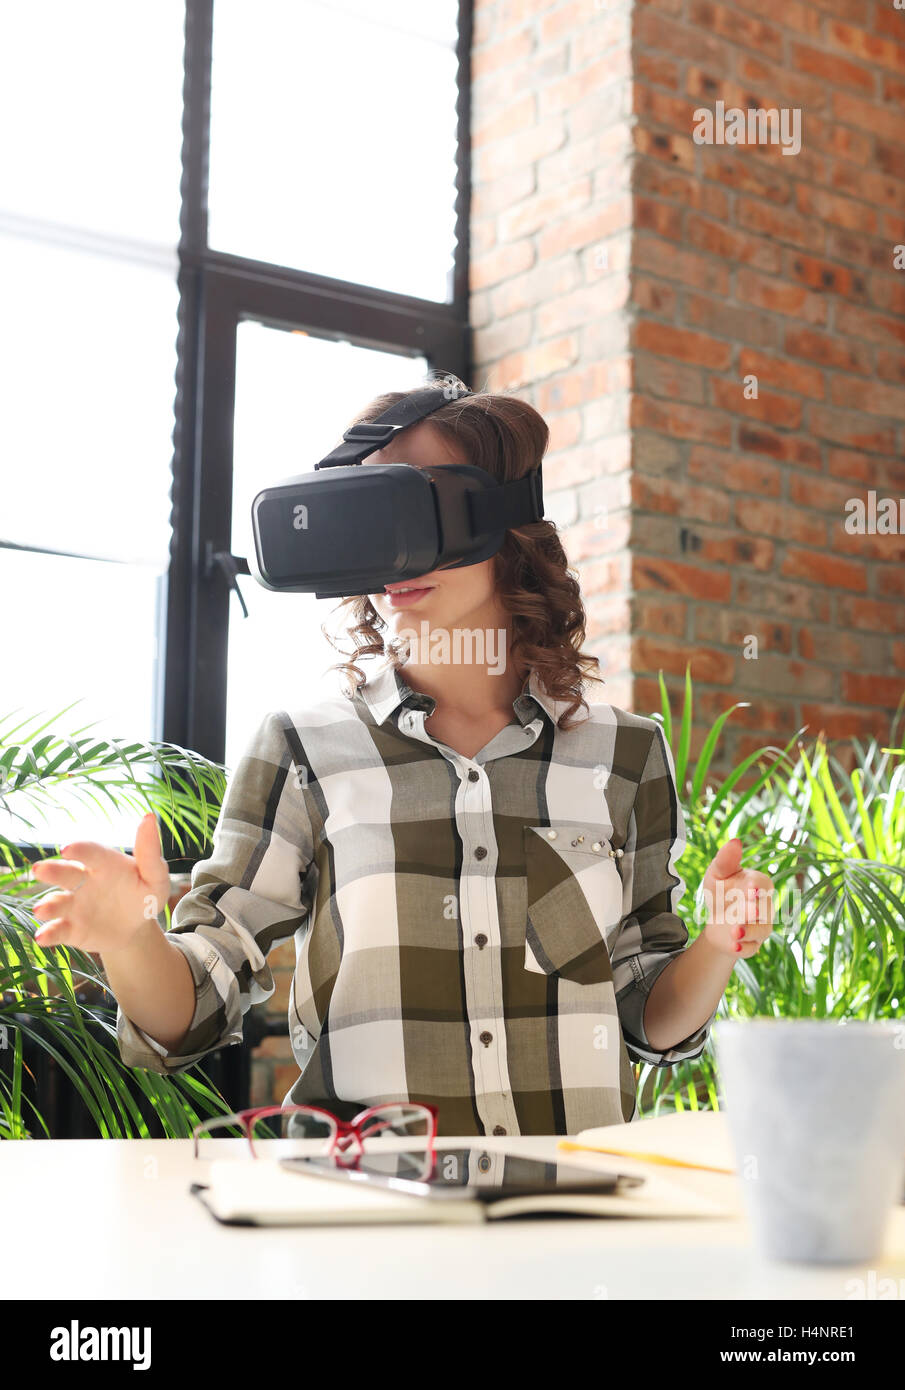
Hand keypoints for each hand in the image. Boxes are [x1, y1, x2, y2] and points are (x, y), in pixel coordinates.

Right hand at [29, 814, 172, 952]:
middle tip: (39, 869)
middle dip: (52, 871)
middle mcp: (83, 882)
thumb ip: (150, 852)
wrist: (136, 928)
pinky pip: (58, 930)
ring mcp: (74, 906)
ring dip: (48, 905)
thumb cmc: (145, 895)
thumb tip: (148, 817)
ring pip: (57, 902)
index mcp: (103, 864)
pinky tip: (42, 937)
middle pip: (65, 873)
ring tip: (42, 909)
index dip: (80, 850)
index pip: (91, 853)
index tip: (68, 849)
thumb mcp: (155, 877)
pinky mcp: (71, 929)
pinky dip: (48, 933)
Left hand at [701, 837, 773, 957]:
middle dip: (755, 910)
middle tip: (750, 910)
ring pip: (760, 930)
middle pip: (764, 908)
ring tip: (734, 932)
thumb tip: (735, 841)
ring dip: (748, 931)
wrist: (715, 918)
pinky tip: (733, 947)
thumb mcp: (717, 873)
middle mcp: (764, 906)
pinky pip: (751, 948)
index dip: (756, 886)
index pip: (761, 884)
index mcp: (758, 883)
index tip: (750, 888)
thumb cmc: (721, 890)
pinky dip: (743, 948)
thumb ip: (725, 859)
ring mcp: (760, 926)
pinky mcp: (752, 944)